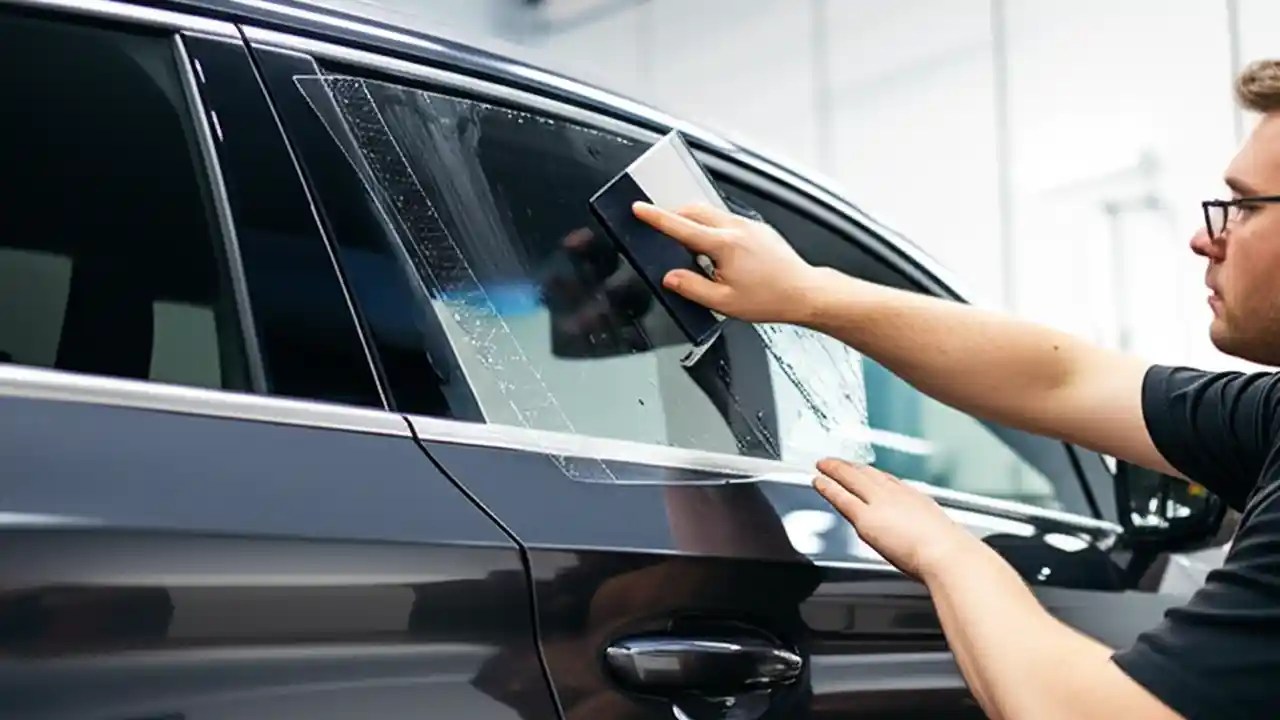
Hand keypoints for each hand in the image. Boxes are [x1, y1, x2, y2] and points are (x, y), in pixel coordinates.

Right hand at [632, 202, 822, 324]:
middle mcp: (737, 228)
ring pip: (711, 213)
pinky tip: (716, 250)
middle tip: (661, 229)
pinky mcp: (758, 229)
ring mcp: (749, 226)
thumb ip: (692, 288)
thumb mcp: (724, 302)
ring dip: (694, 222)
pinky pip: (726, 219)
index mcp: (725, 245)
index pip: (681, 226)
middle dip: (674, 216)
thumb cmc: (771, 298)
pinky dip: (713, 227)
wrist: (804, 293)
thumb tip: (671, 278)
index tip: (640, 208)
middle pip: (694, 210)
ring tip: (691, 247)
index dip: (656, 217)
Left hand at [813, 459, 980, 581]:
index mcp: (915, 498)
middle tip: (838, 462)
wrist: (946, 554)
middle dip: (851, 467)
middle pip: (868, 474)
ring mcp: (879, 503)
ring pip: (851, 479)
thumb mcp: (939, 531)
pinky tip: (819, 482)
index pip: (889, 481)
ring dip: (835, 470)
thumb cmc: (948, 552)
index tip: (864, 471)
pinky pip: (841, 497)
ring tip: (823, 465)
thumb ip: (924, 531)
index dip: (873, 475)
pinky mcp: (865, 517)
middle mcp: (896, 495)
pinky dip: (828, 487)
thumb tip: (926, 541)